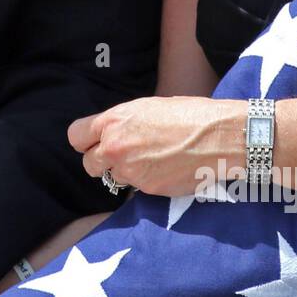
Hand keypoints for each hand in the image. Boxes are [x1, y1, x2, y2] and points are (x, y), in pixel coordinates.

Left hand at [69, 96, 238, 196]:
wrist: (220, 136)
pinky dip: (146, 181)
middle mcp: (116, 147)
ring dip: (126, 172)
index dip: (86, 141)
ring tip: (151, 160)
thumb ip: (122, 123)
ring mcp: (131, 171)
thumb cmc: (190, 115)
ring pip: (113, 178)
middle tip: (123, 155)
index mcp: (114, 121)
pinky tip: (166, 169)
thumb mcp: (148, 107)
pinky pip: (136, 188)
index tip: (95, 142)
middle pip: (88, 163)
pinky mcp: (148, 189)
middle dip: (102, 161)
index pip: (76, 137)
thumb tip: (110, 133)